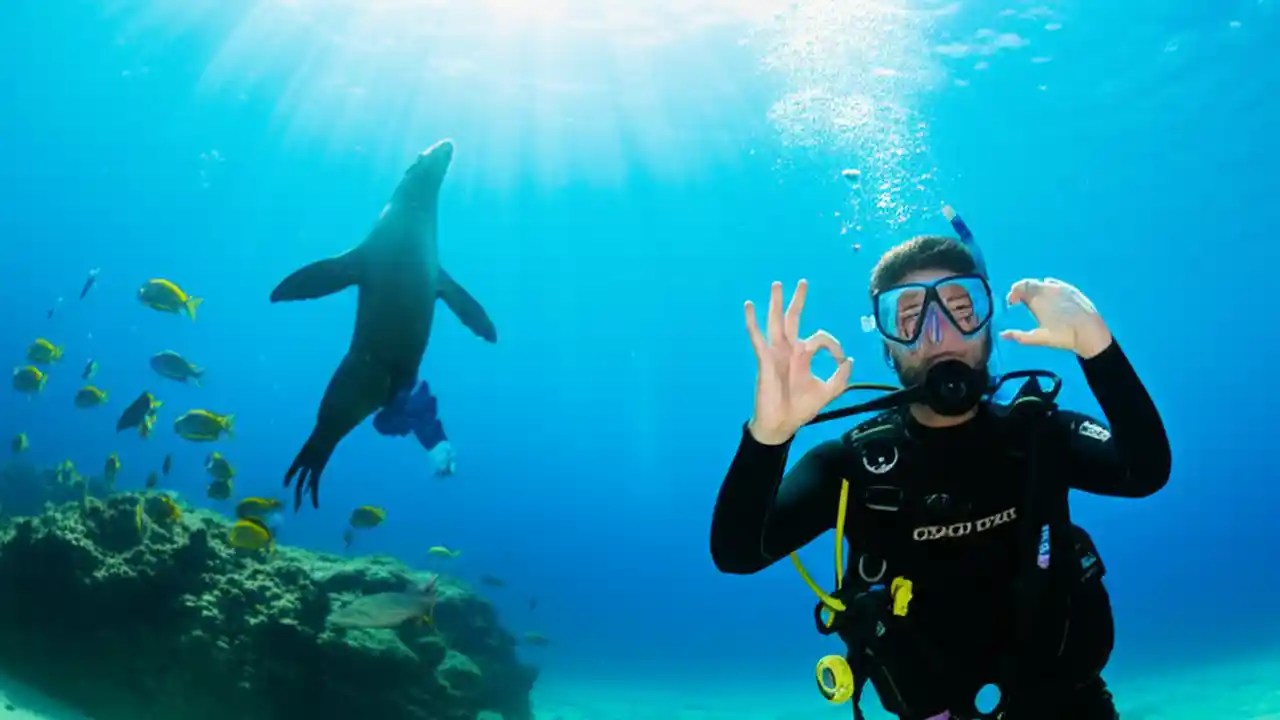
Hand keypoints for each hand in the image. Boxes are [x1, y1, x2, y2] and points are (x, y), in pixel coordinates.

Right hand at [744, 279, 852, 444]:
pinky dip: (752, 321)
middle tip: (802, 282)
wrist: (781, 424)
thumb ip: (841, 378)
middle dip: (798, 300)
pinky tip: (750, 306)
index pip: (820, 338)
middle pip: (794, 319)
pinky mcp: (765, 359)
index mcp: (803, 356)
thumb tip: (849, 361)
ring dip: (776, 303)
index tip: (841, 361)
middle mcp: (789, 350)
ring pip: (776, 322)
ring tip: (777, 284)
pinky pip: (757, 337)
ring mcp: (776, 353)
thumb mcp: (827, 392)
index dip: (834, 346)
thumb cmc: (800, 409)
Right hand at [1001, 277, 1112, 357]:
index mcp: (1037, 300)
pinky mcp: (1070, 289)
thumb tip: (1002, 335)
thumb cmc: (1063, 336)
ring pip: (1041, 282)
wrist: (1090, 332)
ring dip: (1034, 289)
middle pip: (1028, 283)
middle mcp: (1047, 290)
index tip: (1011, 303)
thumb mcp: (1039, 339)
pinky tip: (1050, 297)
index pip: (1019, 288)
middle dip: (1021, 290)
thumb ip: (1019, 336)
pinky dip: (1046, 287)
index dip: (1012, 294)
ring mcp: (1060, 288)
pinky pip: (1053, 283)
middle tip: (1019, 301)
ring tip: (1034, 300)